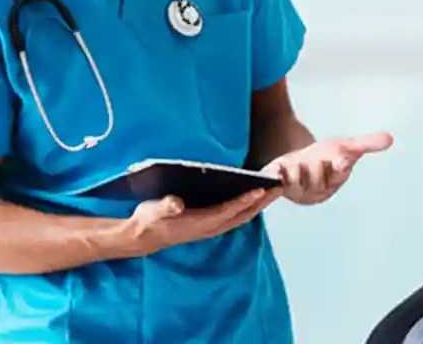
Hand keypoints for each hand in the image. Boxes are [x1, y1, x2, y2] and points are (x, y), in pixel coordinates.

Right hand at [119, 188, 279, 256]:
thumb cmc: (150, 220)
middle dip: (261, 202)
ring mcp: (211, 228)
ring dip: (258, 205)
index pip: (228, 210)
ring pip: (241, 217)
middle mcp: (209, 227)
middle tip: (279, 187)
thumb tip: (176, 203)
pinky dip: (248, 207)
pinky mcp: (209, 226)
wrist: (143, 237)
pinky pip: (234, 217)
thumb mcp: (154, 211)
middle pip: (242, 215)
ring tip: (273, 190)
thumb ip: (165, 206)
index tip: (260, 189)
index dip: (245, 200)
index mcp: (200, 222)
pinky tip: (255, 198)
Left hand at [261, 132, 392, 204]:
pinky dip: (273, 181)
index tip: (340, 159)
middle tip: (314, 158)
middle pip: (316, 179)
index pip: (339, 174)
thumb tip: (390, 138)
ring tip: (290, 164)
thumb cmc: (326, 157)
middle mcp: (316, 188)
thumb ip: (367, 144)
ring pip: (295, 183)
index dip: (340, 167)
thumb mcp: (345, 147)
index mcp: (335, 180)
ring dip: (293, 173)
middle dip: (315, 168)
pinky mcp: (277, 185)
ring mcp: (295, 188)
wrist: (300, 163)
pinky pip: (274, 188)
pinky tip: (273, 173)